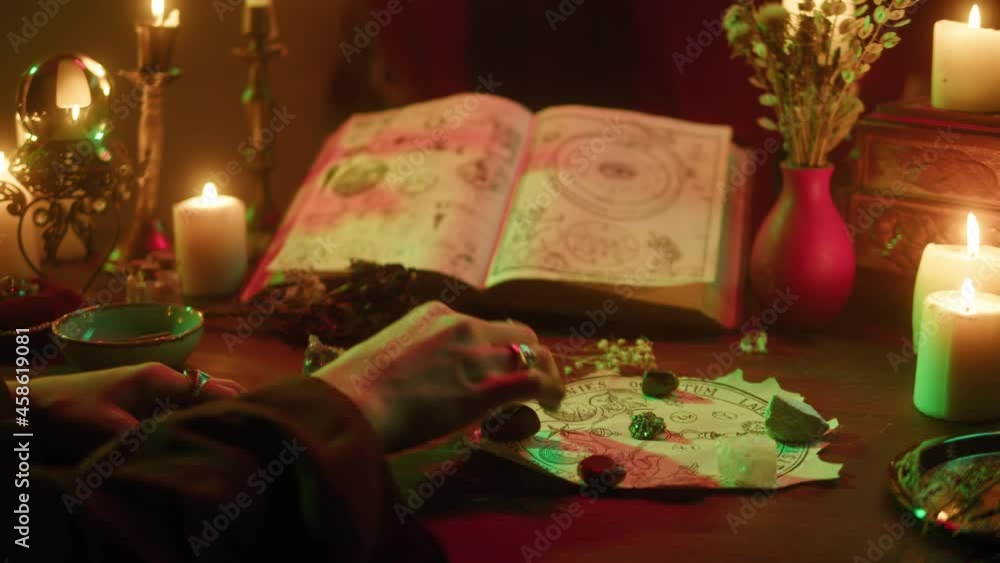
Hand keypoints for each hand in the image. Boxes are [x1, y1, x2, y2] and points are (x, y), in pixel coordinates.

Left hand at [12, 363, 244, 431]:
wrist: (36, 403)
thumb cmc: (70, 408)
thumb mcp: (106, 424)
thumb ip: (143, 435)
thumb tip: (178, 448)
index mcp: (161, 378)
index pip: (212, 390)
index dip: (237, 405)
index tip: (260, 420)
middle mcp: (166, 379)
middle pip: (214, 389)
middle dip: (237, 405)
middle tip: (261, 426)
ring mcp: (159, 389)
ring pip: (202, 398)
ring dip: (221, 412)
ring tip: (247, 430)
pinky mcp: (150, 402)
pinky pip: (186, 407)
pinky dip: (203, 417)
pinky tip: (213, 432)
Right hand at [316, 301, 563, 451]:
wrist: (350, 403)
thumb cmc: (355, 386)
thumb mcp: (387, 350)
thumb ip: (414, 352)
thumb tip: (421, 371)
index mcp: (436, 315)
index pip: (485, 325)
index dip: (500, 346)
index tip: (503, 364)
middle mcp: (462, 328)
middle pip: (519, 335)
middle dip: (532, 356)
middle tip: (536, 380)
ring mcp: (475, 358)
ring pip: (534, 356)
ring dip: (549, 375)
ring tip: (553, 396)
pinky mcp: (482, 391)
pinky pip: (532, 382)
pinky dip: (549, 390)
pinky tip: (552, 403)